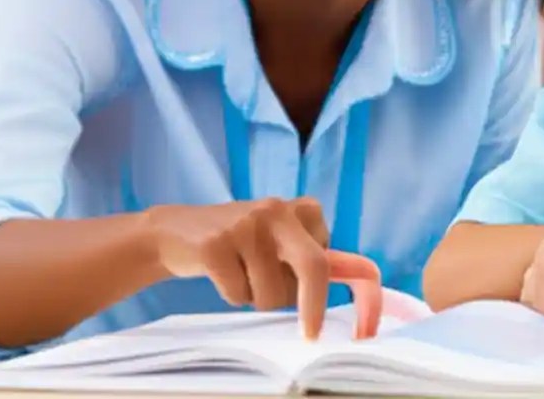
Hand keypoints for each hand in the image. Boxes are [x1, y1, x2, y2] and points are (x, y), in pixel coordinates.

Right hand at [148, 198, 382, 339]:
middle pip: (314, 268)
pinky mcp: (216, 243)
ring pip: (271, 293)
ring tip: (241, 274)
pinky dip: (232, 295)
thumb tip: (368, 276)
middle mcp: (278, 209)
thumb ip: (321, 260)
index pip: (337, 258)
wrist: (175, 233)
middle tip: (308, 333)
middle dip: (312, 307)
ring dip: (258, 298)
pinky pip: (239, 294)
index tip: (358, 333)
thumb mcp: (283, 245)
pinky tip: (221, 272)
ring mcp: (246, 224)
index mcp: (303, 210)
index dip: (355, 298)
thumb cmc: (240, 245)